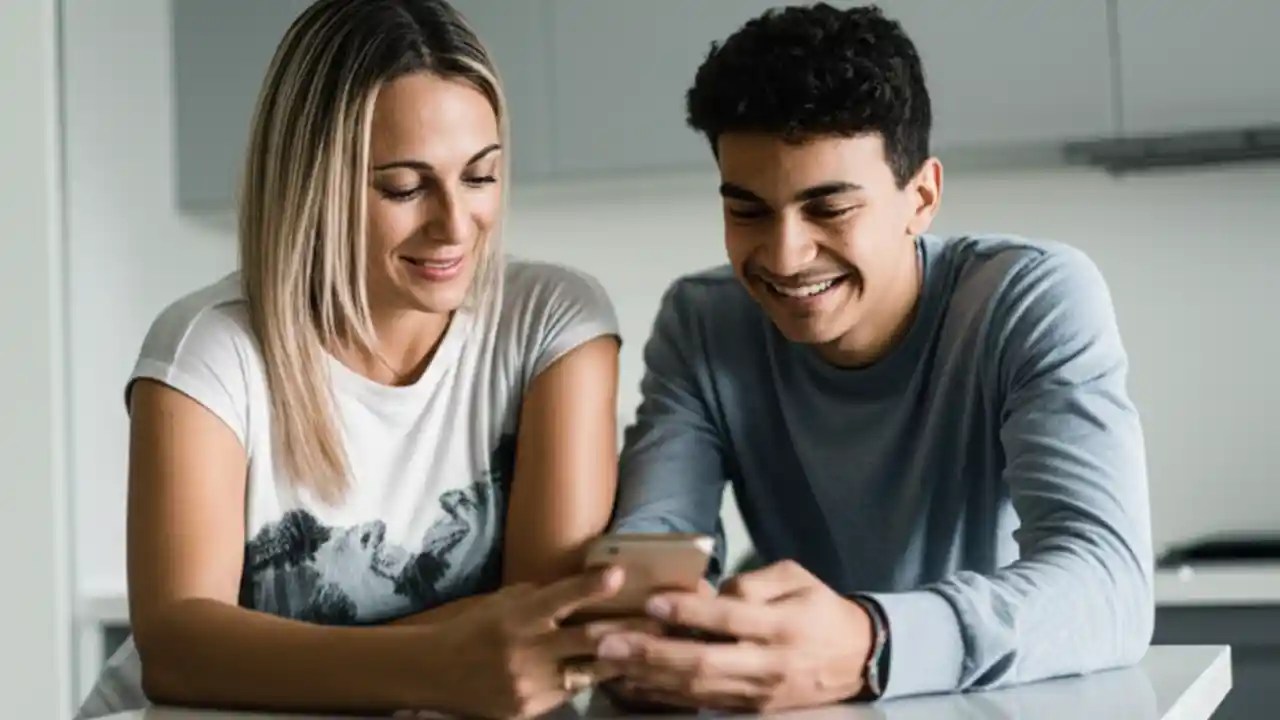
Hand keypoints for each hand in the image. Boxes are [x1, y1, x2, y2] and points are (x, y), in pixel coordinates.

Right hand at [420, 566, 656, 718]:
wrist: (436, 672)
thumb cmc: (476, 628)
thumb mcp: (504, 603)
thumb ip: (541, 598)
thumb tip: (583, 586)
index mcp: (519, 617)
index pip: (560, 598)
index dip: (590, 586)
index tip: (619, 574)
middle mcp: (526, 650)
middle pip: (587, 640)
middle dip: (627, 630)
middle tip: (661, 621)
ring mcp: (529, 683)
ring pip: (587, 671)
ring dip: (620, 659)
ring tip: (651, 649)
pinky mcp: (529, 708)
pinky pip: (570, 692)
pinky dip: (590, 680)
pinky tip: (614, 672)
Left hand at [596, 560, 873, 712]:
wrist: (858, 658)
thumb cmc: (821, 609)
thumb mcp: (798, 579)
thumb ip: (755, 582)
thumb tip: (714, 593)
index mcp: (782, 625)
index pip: (731, 619)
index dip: (690, 612)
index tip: (653, 602)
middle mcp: (767, 663)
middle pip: (704, 662)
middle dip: (652, 653)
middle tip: (610, 642)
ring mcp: (757, 693)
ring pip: (697, 689)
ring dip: (649, 678)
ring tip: (611, 664)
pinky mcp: (750, 710)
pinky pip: (701, 705)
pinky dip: (665, 696)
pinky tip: (635, 685)